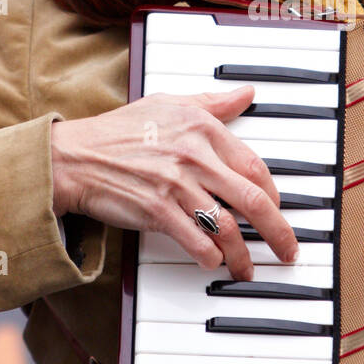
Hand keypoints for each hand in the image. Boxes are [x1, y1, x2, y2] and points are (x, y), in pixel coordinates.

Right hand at [51, 85, 299, 280]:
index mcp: (203, 129)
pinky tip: (213, 262)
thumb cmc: (121, 130)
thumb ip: (213, 103)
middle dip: (277, 231)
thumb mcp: (170, 103)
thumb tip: (246, 94)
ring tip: (248, 268)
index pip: (255, 167)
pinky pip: (195, 240)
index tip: (279, 211)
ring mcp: (176, 185)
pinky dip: (209, 256)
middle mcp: (195, 156)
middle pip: (252, 200)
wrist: (76, 155)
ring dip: (242, 254)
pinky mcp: (156, 210)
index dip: (274, 195)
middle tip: (287, 250)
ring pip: (227, 226)